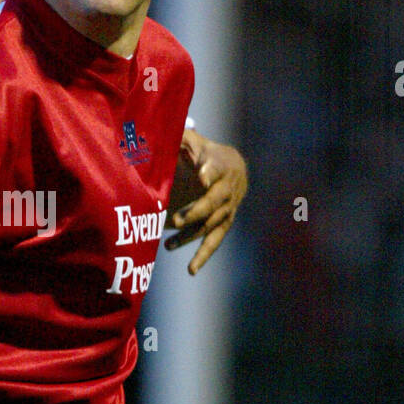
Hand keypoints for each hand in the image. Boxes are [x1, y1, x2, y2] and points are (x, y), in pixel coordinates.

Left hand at [164, 130, 247, 275]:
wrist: (234, 166)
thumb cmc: (207, 153)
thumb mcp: (196, 142)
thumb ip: (184, 139)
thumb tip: (171, 134)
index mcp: (222, 165)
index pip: (216, 167)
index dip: (209, 170)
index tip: (202, 174)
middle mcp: (228, 189)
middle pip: (214, 202)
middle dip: (196, 210)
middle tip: (177, 218)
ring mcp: (228, 209)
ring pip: (211, 225)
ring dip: (191, 235)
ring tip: (169, 245)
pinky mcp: (224, 224)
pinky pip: (214, 241)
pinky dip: (203, 255)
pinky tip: (190, 269)